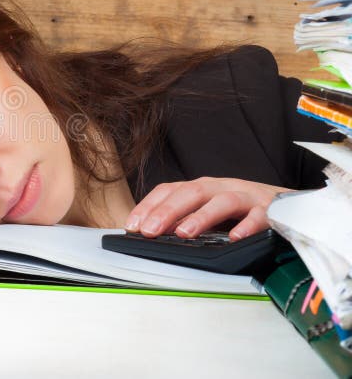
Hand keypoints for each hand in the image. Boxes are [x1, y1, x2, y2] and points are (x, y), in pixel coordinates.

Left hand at [123, 177, 290, 240]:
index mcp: (204, 188)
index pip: (170, 190)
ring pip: (223, 201)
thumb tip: (153, 235)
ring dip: (201, 217)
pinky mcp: (272, 210)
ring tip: (184, 234)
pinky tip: (235, 238)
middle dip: (167, 211)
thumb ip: (186, 220)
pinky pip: (260, 216)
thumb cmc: (246, 211)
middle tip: (149, 230)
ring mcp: (248, 196)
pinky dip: (247, 226)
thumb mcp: (211, 213)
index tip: (132, 225)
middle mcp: (223, 187)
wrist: (294, 206)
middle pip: (192, 192)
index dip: (149, 205)